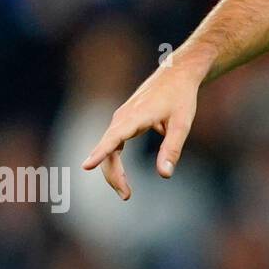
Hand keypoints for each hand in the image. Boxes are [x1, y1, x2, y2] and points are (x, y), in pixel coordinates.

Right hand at [81, 63, 201, 199]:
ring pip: (109, 148)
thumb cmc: (181, 97)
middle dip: (113, 175)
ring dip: (114, 171)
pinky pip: (113, 143)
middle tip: (126, 196)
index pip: (114, 138)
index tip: (86, 166)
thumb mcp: (182, 124)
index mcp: (135, 116)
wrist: (177, 73)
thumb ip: (172, 149)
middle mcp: (122, 117)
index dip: (100, 152)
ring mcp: (120, 118)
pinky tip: (122, 177)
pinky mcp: (123, 120)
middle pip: (109, 150)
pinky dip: (114, 160)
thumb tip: (164, 175)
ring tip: (126, 192)